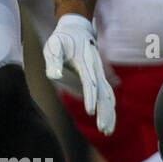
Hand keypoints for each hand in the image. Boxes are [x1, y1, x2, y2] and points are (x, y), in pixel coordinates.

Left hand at [43, 13, 115, 134]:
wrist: (77, 29)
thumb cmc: (62, 39)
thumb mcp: (54, 46)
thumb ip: (53, 60)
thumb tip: (54, 76)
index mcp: (85, 62)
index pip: (89, 82)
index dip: (90, 97)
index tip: (89, 112)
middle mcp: (96, 69)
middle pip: (104, 93)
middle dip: (104, 111)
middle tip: (103, 129)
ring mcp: (99, 74)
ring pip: (108, 96)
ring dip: (109, 113)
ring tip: (106, 131)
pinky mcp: (99, 78)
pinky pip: (107, 95)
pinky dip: (109, 108)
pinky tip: (108, 121)